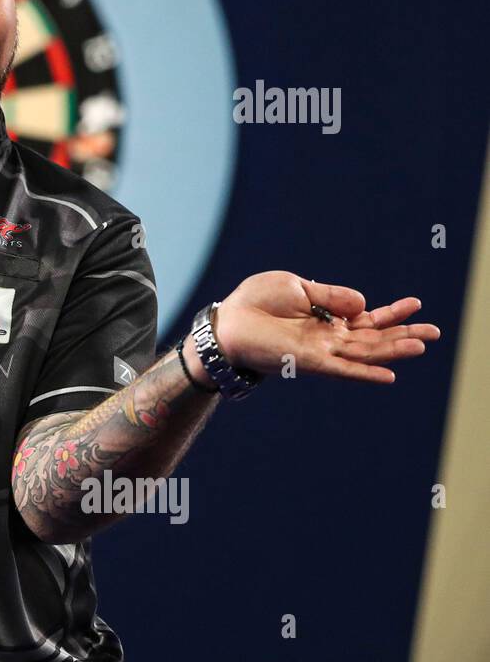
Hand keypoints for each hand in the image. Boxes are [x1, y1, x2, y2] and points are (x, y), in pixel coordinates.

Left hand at [212, 272, 440, 382]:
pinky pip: (342, 369)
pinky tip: (389, 375)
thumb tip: (363, 303)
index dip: (391, 313)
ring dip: (393, 351)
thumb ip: (332, 295)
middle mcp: (328, 338)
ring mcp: (320, 351)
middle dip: (404, 334)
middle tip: (435, 331)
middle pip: (373, 339)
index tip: (416, 304)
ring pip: (365, 354)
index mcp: (326, 319)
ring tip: (421, 345)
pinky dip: (365, 372)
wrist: (227, 321)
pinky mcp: (308, 362)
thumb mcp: (297, 287)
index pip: (367, 319)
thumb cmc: (255, 303)